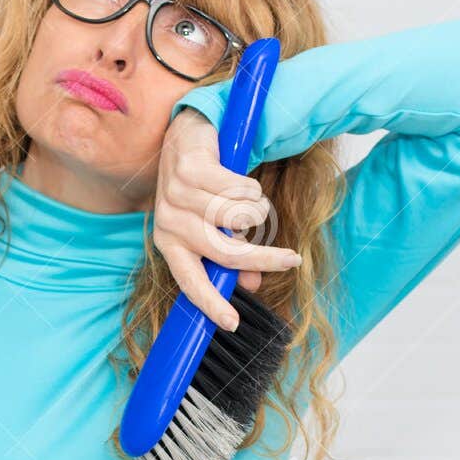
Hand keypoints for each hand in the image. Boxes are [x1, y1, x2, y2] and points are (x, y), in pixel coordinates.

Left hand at [152, 107, 301, 330]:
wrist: (186, 136)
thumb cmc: (202, 189)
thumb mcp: (213, 226)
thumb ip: (231, 256)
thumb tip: (252, 283)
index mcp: (170, 244)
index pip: (189, 281)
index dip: (210, 303)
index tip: (231, 323)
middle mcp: (168, 223)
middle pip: (225, 253)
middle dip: (264, 259)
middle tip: (291, 260)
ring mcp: (176, 196)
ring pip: (239, 218)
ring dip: (256, 210)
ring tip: (250, 201)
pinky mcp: (189, 170)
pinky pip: (239, 190)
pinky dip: (250, 188)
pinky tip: (242, 182)